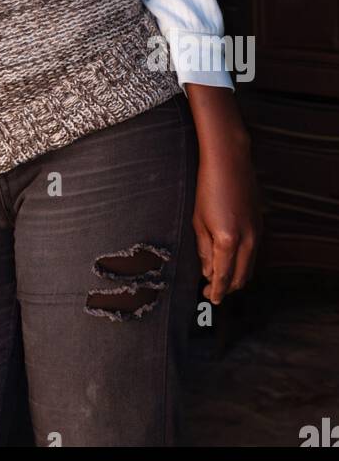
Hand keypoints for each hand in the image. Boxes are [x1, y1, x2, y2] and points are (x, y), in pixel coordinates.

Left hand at [192, 133, 262, 305]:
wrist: (230, 163)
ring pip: (249, 268)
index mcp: (228, 240)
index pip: (223, 276)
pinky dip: (243, 263)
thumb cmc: (209, 188)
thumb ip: (204, 250)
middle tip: (212, 290)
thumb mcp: (199, 220)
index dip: (216, 291)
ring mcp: (257, 234)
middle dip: (226, 288)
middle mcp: (247, 241)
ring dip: (236, 277)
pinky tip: (231, 260)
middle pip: (240, 277)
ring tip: (220, 278)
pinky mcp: (261, 227)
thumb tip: (208, 272)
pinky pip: (254, 254)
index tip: (210, 298)